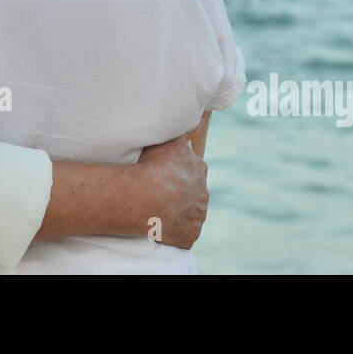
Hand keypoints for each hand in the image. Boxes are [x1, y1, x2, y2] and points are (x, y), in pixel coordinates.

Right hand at [137, 133, 208, 248]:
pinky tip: (162, 228)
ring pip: (191, 215)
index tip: (166, 174)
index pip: (193, 170)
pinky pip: (184, 234)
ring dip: (180, 214)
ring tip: (159, 212)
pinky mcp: (190, 235)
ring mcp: (197, 217)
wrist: (149, 197)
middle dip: (182, 194)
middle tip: (162, 194)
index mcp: (199, 170)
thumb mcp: (170, 141)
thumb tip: (202, 117)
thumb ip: (186, 132)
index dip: (179, 173)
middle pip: (194, 194)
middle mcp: (203, 194)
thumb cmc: (155, 166)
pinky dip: (176, 232)